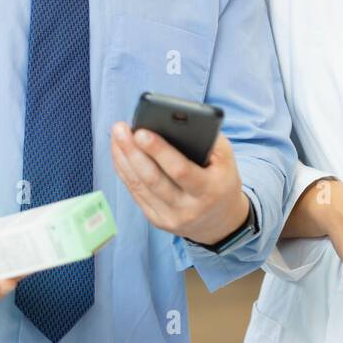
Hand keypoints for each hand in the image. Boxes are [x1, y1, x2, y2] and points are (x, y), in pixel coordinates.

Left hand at [110, 121, 247, 245]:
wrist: (221, 221)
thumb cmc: (222, 179)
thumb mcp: (226, 159)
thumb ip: (207, 140)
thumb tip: (171, 122)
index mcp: (209, 190)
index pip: (180, 170)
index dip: (159, 151)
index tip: (141, 132)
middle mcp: (189, 208)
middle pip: (153, 179)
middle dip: (133, 152)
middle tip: (120, 129)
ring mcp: (170, 218)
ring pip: (140, 186)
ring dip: (124, 159)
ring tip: (116, 136)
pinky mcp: (157, 221)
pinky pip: (136, 194)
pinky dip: (125, 172)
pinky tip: (120, 154)